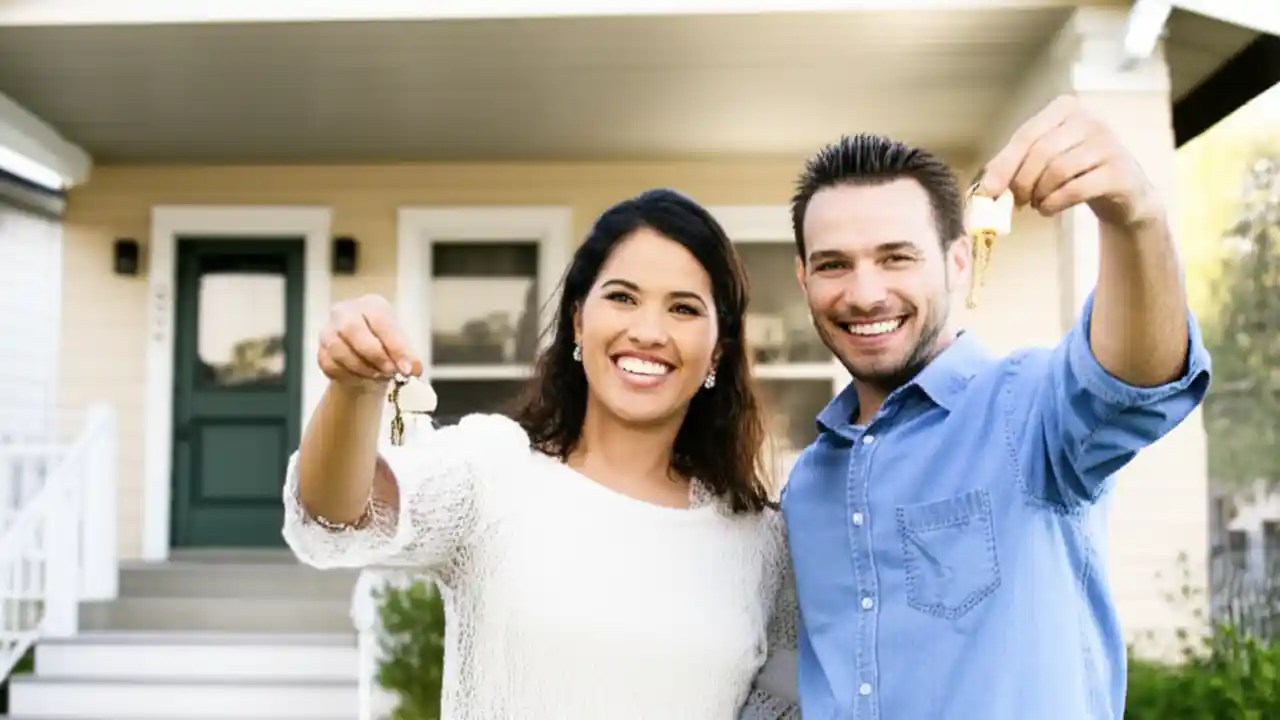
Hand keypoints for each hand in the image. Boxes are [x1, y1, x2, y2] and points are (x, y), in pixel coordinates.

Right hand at [318, 294, 422, 391]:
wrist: (365, 363)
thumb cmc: (385, 348)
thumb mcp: (400, 347)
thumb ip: (407, 356)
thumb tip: (413, 369)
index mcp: (371, 305)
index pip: (381, 321)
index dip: (395, 346)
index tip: (408, 369)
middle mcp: (346, 312)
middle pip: (353, 329)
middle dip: (375, 355)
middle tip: (391, 372)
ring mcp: (329, 331)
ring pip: (339, 350)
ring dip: (363, 368)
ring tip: (379, 376)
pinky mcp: (321, 352)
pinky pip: (332, 365)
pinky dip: (350, 375)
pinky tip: (363, 377)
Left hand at [978, 94, 1163, 230]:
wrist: (1123, 192)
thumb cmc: (1075, 172)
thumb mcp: (1042, 161)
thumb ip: (1012, 166)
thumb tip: (983, 188)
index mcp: (1066, 108)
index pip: (1027, 135)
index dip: (1005, 165)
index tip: (989, 191)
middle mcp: (1090, 119)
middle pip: (1041, 152)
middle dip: (1021, 182)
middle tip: (1015, 202)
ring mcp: (1108, 144)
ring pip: (1058, 170)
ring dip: (1039, 194)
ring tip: (1036, 204)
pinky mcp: (1119, 172)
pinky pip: (1075, 189)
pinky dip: (1054, 203)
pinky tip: (1049, 209)